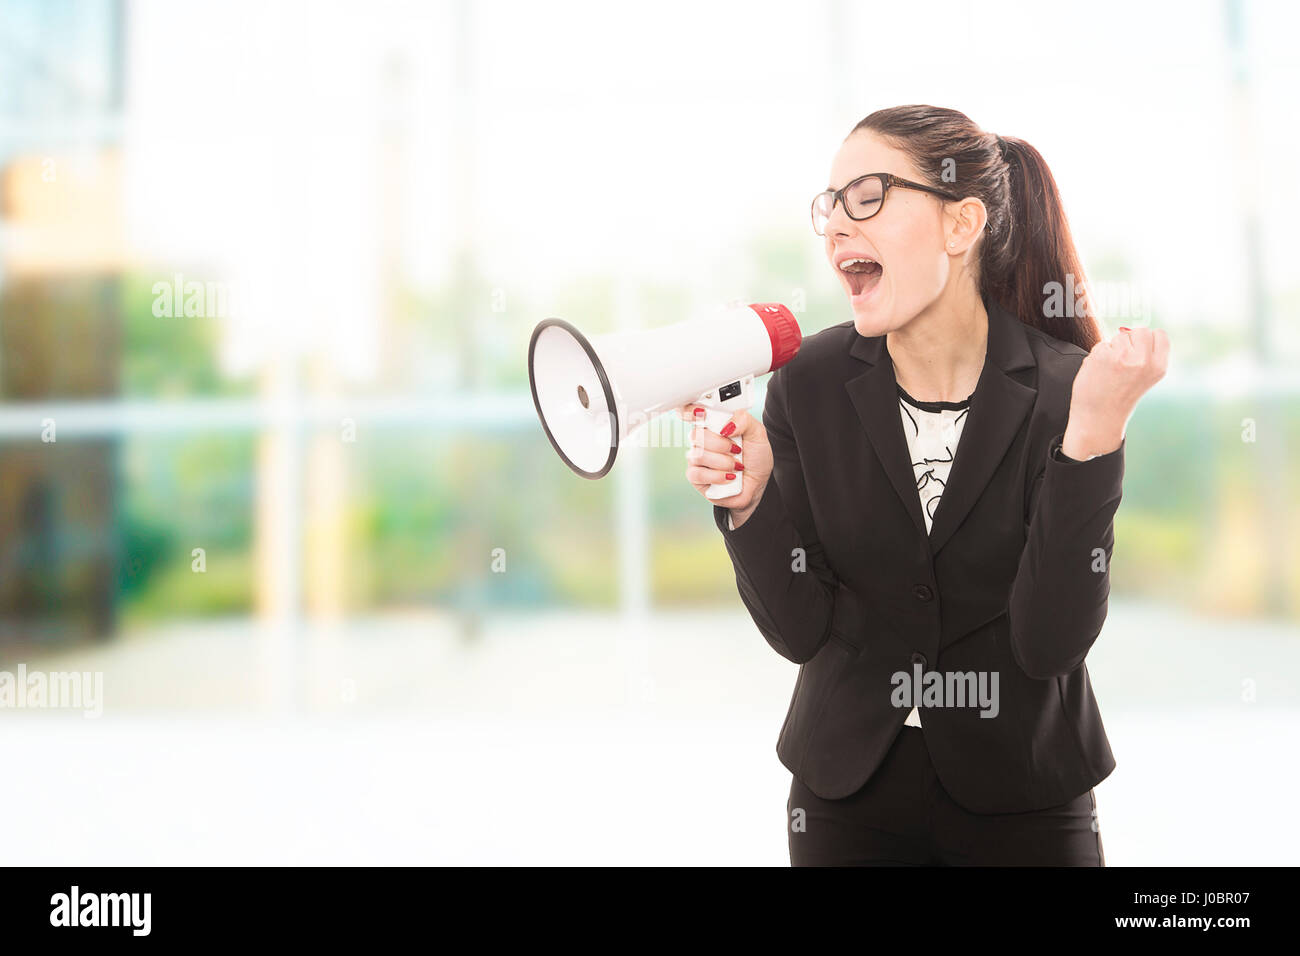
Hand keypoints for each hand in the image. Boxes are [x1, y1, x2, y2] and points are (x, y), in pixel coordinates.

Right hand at [675, 404, 772, 517]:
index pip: (691, 412)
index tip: (701, 413)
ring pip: (699, 455)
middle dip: (721, 444)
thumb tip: (726, 426)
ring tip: (736, 466)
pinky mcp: (695, 477)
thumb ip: (744, 420)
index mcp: (713, 425)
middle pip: (696, 435)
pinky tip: (728, 477)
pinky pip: (697, 474)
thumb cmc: (755, 457)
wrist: (758, 483)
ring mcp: (696, 458)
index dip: (690, 411)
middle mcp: (702, 440)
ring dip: (723, 462)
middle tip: (736, 450)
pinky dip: (717, 476)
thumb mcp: (757, 433)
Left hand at [1063, 326, 1169, 458]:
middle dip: (1129, 341)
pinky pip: (1101, 344)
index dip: (1146, 340)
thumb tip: (1127, 330)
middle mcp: (1143, 361)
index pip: (1159, 334)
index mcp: (1158, 366)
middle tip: (1122, 363)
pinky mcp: (1102, 356)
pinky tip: (1098, 372)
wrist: (1098, 419)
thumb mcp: (1144, 377)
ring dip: (1112, 348)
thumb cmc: (1120, 398)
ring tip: (1110, 370)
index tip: (1138, 354)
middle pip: (1139, 330)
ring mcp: (1122, 357)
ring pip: (1118, 336)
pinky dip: (1097, 356)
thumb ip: (1145, 354)